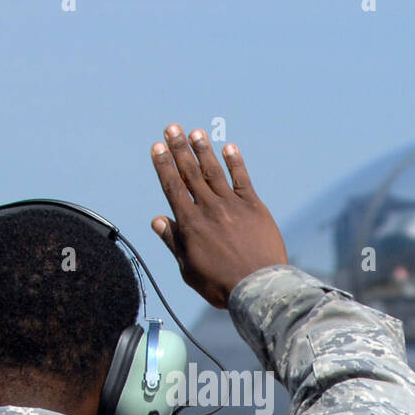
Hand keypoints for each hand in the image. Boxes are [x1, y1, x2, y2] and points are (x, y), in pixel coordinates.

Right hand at [150, 124, 286, 308]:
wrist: (257, 286)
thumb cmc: (220, 284)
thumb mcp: (189, 268)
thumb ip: (174, 241)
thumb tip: (158, 220)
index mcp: (190, 224)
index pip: (173, 187)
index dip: (164, 165)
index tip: (157, 147)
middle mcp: (209, 208)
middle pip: (190, 173)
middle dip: (179, 148)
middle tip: (172, 128)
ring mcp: (232, 205)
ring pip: (214, 171)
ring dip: (203, 150)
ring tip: (195, 132)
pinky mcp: (254, 207)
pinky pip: (242, 179)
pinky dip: (235, 163)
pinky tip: (228, 148)